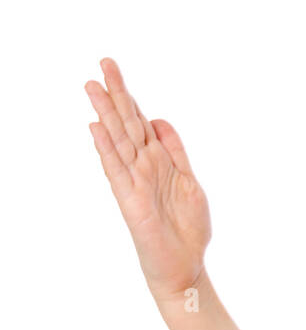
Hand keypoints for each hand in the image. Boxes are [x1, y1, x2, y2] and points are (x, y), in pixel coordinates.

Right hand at [84, 57, 211, 301]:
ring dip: (106, 112)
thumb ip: (176, 152)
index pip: (140, 122)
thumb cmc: (188, 230)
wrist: (186, 266)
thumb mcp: (190, 182)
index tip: (114, 70)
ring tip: (92, 85)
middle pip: (127, 124)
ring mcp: (135, 182)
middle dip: (116, 94)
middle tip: (104, 63)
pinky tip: (96, 127)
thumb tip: (158, 120)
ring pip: (119, 140)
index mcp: (161, 161)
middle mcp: (145, 167)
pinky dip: (106, 148)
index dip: (129, 97)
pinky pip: (115, 169)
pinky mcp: (130, 200)